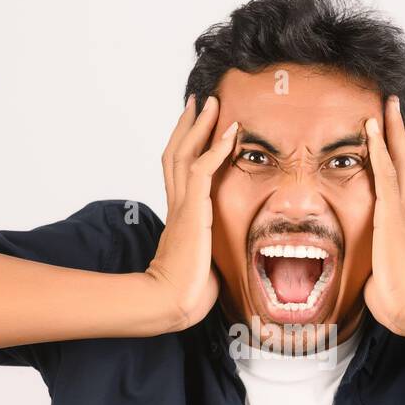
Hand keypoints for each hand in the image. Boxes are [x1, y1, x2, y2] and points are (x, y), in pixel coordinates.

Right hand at [148, 94, 238, 331]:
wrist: (172, 302)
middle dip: (189, 126)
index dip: (186, 147)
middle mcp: (178, 205)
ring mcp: (183, 205)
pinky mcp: (193, 210)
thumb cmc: (187, 293)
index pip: (179, 172)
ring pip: (186, 153)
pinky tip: (231, 131)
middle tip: (200, 102)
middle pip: (177, 152)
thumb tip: (224, 261)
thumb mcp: (205, 266)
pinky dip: (217, 147)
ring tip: (213, 104)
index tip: (196, 128)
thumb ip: (211, 254)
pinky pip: (204, 169)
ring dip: (201, 126)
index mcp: (180, 217)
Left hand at [362, 95, 404, 336]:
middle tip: (400, 106)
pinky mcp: (390, 214)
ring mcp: (403, 210)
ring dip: (394, 129)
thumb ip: (383, 262)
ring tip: (389, 104)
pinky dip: (379, 148)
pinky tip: (372, 128)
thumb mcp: (388, 272)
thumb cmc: (401, 299)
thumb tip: (373, 271)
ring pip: (402, 158)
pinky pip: (384, 173)